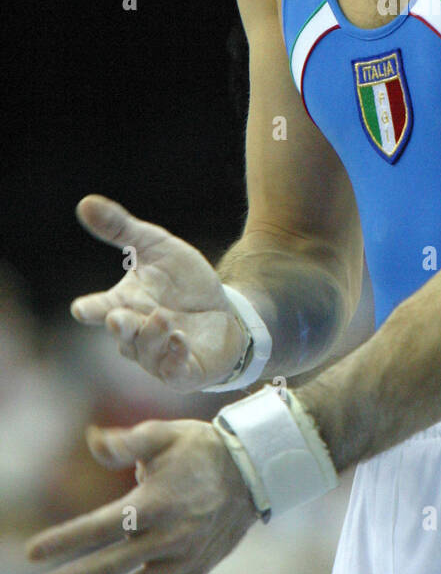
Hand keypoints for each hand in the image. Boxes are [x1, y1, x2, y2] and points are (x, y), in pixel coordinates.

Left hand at [25, 418, 257, 573]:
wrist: (254, 470)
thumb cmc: (201, 448)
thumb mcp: (163, 434)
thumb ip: (125, 442)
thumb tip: (90, 440)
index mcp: (156, 501)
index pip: (100, 525)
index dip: (65, 540)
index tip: (31, 552)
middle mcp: (168, 535)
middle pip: (108, 565)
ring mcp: (182, 557)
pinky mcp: (194, 570)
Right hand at [71, 194, 246, 390]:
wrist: (225, 307)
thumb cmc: (184, 281)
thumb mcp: (157, 246)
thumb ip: (121, 228)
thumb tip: (84, 202)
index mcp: (123, 304)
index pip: (97, 309)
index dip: (90, 309)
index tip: (82, 308)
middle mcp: (135, 333)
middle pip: (120, 334)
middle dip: (120, 326)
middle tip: (118, 316)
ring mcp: (157, 355)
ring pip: (146, 352)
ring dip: (152, 336)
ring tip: (164, 319)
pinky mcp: (183, 371)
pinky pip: (173, 371)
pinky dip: (174, 358)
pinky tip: (181, 340)